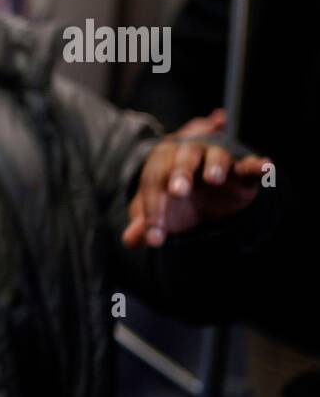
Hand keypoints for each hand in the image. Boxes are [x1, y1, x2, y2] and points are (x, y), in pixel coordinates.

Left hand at [122, 108, 270, 249]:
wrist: (202, 196)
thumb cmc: (175, 204)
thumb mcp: (160, 215)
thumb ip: (144, 226)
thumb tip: (130, 241)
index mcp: (161, 164)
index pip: (153, 184)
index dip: (153, 213)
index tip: (155, 239)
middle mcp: (188, 155)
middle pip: (182, 160)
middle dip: (180, 174)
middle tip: (178, 190)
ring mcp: (216, 161)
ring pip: (216, 156)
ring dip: (215, 165)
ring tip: (213, 178)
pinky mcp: (241, 172)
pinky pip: (249, 165)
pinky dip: (258, 165)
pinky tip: (265, 167)